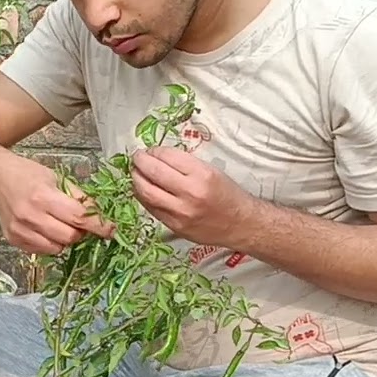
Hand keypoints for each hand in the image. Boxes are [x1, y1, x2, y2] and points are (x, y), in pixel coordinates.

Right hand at [0, 154, 114, 254]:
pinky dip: (51, 244)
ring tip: (60, 224)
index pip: (79, 217)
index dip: (98, 225)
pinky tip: (46, 229)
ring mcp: (20, 231)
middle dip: (80, 232)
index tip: (111, 230)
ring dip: (65, 239)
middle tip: (78, 221)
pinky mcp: (14, 240)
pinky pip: (43, 251)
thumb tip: (98, 214)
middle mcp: (30, 217)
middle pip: (70, 237)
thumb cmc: (25, 173)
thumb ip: (76, 196)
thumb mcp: (54, 177)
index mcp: (43, 196)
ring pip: (58, 248)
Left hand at [130, 146, 252, 246]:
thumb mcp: (211, 171)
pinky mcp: (174, 226)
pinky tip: (143, 190)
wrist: (240, 225)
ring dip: (136, 180)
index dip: (154, 151)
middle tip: (137, 158)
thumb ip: (185, 165)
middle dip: (140, 162)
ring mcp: (180, 212)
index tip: (150, 150)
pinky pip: (151, 208)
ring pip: (146, 192)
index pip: (167, 157)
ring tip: (135, 173)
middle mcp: (190, 193)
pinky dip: (143, 196)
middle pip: (152, 173)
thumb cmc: (228, 195)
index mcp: (202, 175)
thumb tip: (158, 157)